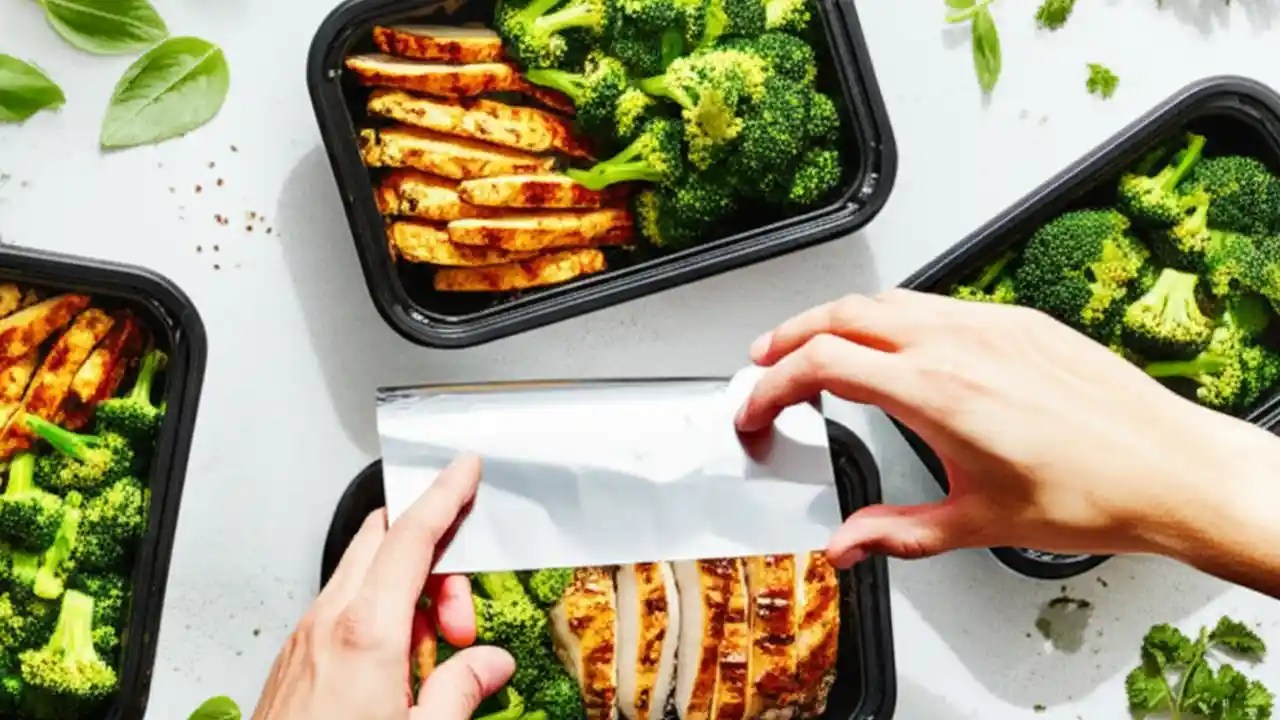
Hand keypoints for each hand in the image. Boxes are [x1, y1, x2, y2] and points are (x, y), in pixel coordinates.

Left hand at [252, 455, 513, 719]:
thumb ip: (459, 690)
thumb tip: (488, 664)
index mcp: (366, 633)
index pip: (411, 537)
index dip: (445, 496)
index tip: (465, 469)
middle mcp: (329, 622)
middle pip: (385, 544)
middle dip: (434, 558)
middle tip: (462, 618)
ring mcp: (305, 638)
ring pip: (365, 577)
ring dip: (409, 592)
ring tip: (433, 657)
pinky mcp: (295, 659)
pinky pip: (345, 610)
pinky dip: (381, 616)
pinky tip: (398, 671)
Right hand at [735, 290, 1279, 581]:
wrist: (1169, 467)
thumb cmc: (1090, 492)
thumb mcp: (974, 523)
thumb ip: (894, 533)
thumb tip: (847, 546)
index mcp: (934, 392)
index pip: (821, 364)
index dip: (771, 384)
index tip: (755, 406)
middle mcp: (956, 344)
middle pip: (842, 314)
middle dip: (789, 336)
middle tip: (764, 363)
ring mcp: (988, 324)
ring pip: (887, 299)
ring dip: (838, 320)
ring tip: (817, 347)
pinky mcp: (1017, 321)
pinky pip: (934, 301)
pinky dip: (891, 316)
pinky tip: (896, 343)